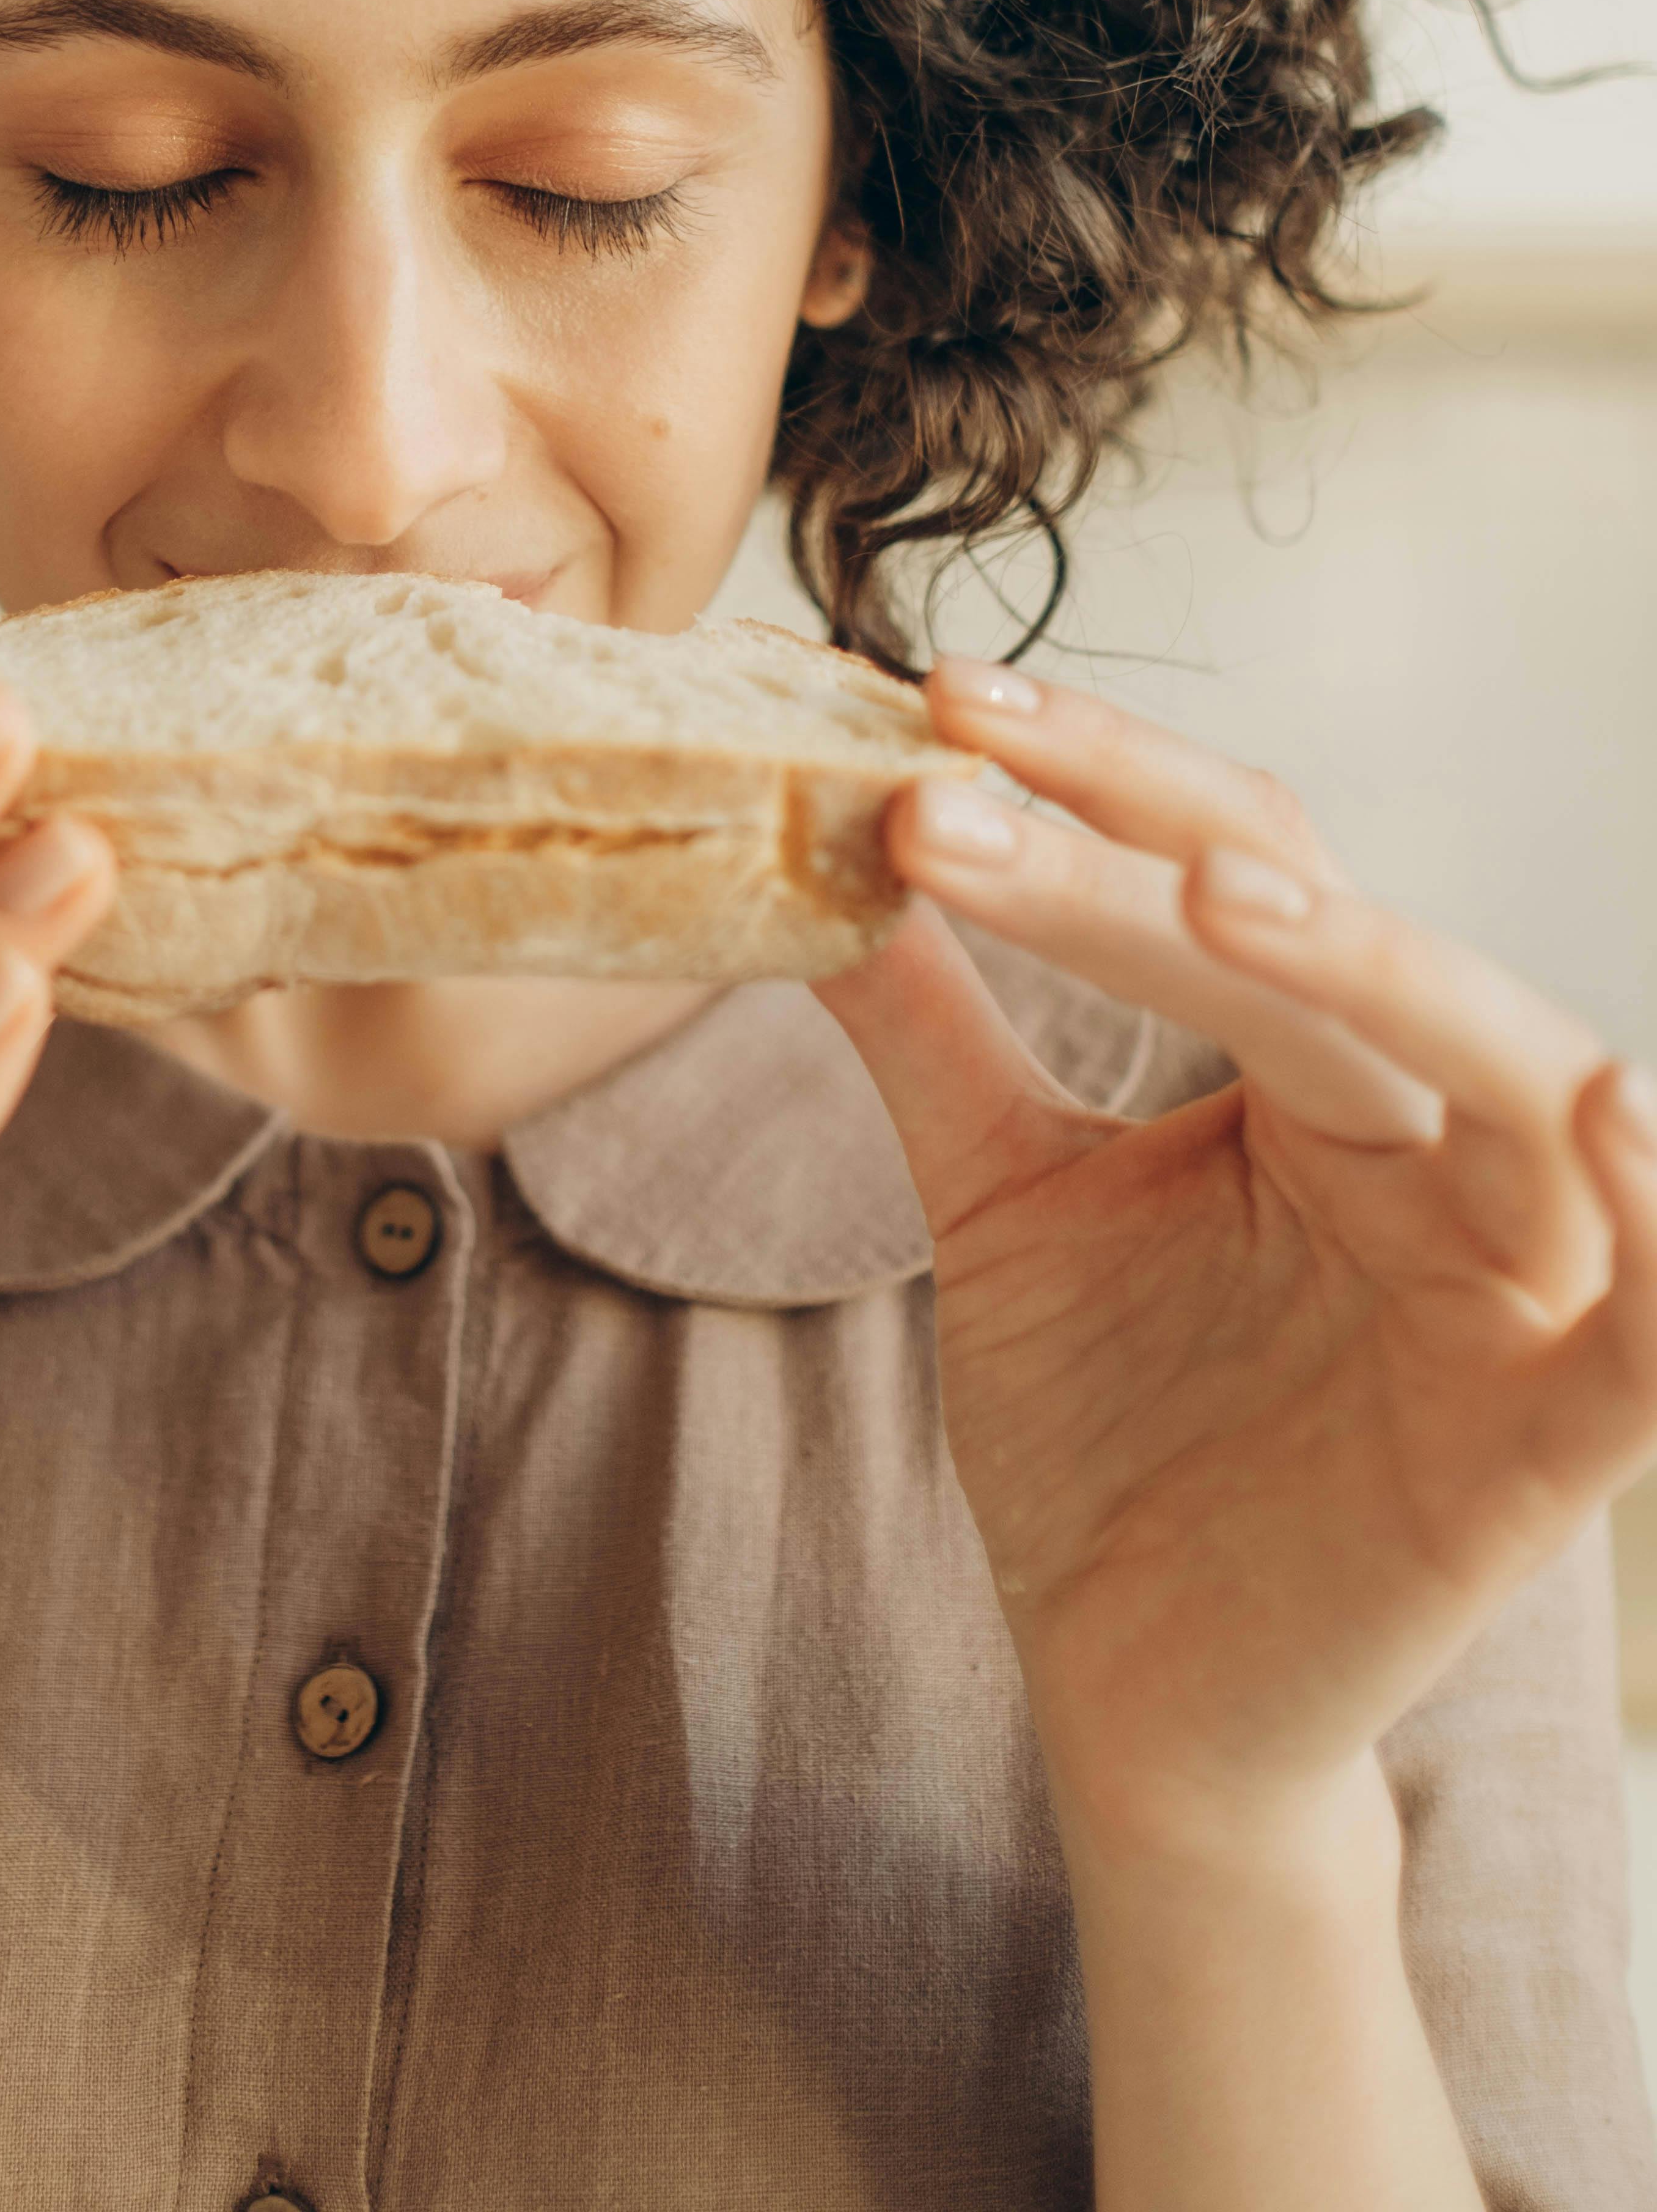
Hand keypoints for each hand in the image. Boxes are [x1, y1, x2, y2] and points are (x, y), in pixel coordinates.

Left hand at [816, 660, 1656, 1859]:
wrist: (1129, 1687)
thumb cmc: (1102, 1432)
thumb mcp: (1000, 1201)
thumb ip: (932, 1029)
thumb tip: (818, 840)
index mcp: (1313, 1072)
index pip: (1221, 865)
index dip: (1084, 784)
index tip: (928, 704)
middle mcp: (1428, 1143)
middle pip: (1332, 942)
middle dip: (1160, 847)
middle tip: (994, 774)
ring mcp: (1506, 1281)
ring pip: (1499, 1074)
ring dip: (1382, 967)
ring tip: (1235, 885)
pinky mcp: (1546, 1438)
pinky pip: (1650, 1324)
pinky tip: (1618, 1111)